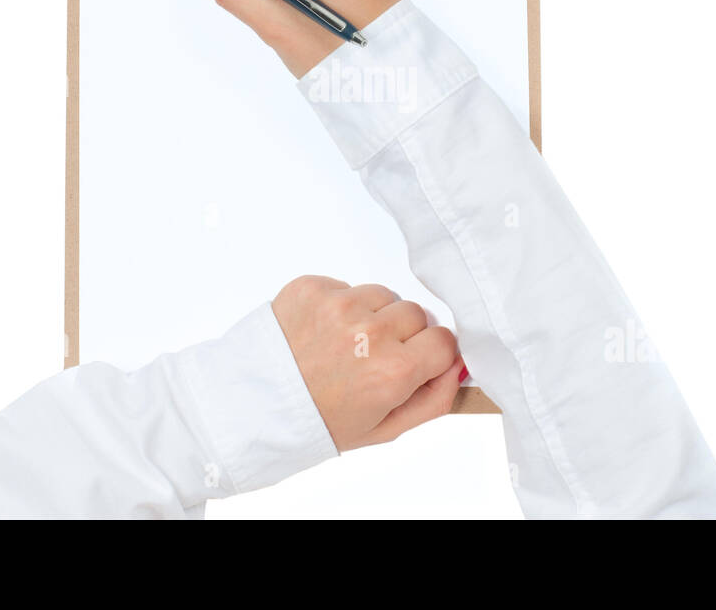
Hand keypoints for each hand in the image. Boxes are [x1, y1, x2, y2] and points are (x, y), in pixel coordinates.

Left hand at [270, 275, 463, 451]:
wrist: (253, 405)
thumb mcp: (384, 429)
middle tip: (370, 361)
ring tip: (343, 346)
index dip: (430, 356)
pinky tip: (320, 334)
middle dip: (402, 335)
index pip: (445, 341)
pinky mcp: (311, 287)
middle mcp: (370, 333)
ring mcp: (339, 305)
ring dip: (372, 316)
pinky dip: (339, 306)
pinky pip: (346, 286)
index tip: (412, 366)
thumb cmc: (319, 421)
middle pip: (416, 314)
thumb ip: (434, 398)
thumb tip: (462, 365)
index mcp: (393, 371)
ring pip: (383, 296)